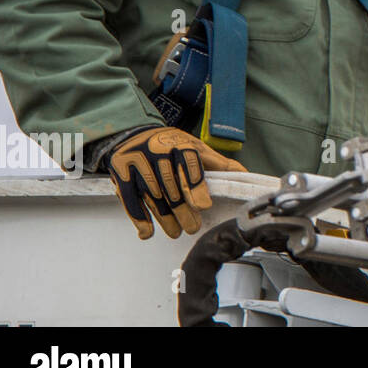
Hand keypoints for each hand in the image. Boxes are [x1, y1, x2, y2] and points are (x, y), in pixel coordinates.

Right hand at [107, 127, 247, 239]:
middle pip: (171, 185)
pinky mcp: (121, 173)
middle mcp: (157, 150)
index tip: (203, 206)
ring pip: (153, 195)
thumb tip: (246, 175)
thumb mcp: (197, 147)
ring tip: (176, 232)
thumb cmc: (172, 145)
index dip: (196, 186)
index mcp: (179, 143)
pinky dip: (139, 218)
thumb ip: (218, 163)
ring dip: (165, 218)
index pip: (189, 164)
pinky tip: (148, 233)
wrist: (135, 135)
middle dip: (183, 210)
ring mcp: (137, 162)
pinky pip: (130, 198)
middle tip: (193, 228)